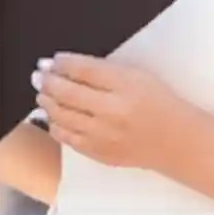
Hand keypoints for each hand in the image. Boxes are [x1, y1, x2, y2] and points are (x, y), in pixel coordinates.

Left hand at [32, 52, 197, 171]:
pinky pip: (67, 138)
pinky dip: (55, 124)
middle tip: (38, 75)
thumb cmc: (157, 103)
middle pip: (67, 93)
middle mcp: (112, 111)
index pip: (83, 70)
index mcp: (125, 86)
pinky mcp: (99, 154)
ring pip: (62, 116)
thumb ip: (102, 70)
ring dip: (47, 102)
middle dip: (47, 81)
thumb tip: (63, 66)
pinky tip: (54, 116)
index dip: (62, 63)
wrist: (175, 141)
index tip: (52, 60)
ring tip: (43, 93)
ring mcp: (104, 136)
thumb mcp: (137, 76)